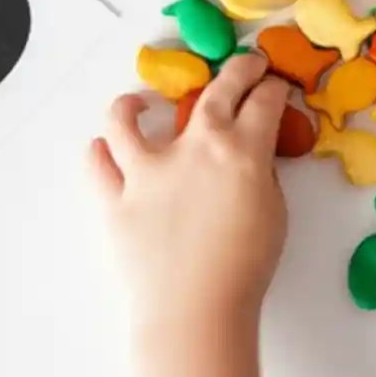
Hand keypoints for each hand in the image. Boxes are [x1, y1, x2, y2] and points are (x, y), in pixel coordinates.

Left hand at [87, 53, 290, 327]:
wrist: (195, 310)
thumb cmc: (244, 268)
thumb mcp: (275, 214)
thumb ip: (263, 175)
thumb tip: (253, 158)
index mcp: (240, 151)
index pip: (263, 102)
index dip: (274, 89)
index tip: (277, 86)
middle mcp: (192, 148)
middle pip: (215, 92)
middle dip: (236, 71)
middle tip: (245, 66)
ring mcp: (147, 171)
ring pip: (126, 121)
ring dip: (132, 104)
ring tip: (138, 102)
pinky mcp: (115, 199)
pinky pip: (98, 166)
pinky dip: (98, 153)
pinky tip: (103, 148)